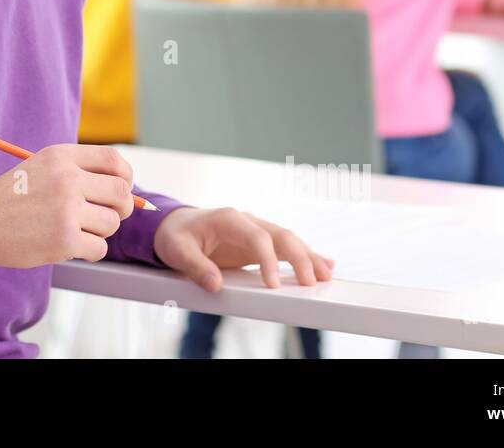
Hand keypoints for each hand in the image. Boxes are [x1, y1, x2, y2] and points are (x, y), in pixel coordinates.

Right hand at [0, 144, 134, 267]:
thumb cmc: (14, 197)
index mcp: (62, 157)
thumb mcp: (43, 167)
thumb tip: (125, 189)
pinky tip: (69, 245)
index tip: (121, 188)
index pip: (113, 160)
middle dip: (120, 208)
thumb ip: (80, 170)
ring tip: (75, 230)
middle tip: (106, 215)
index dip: (125, 176)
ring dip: (99, 231)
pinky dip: (89, 251)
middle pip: (121, 193)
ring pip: (111, 223)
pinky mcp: (64, 240)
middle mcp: (67, 179)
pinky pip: (99, 248)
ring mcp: (66, 210)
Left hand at [152, 206, 333, 291]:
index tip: (273, 285)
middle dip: (299, 257)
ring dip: (308, 256)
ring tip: (326, 274)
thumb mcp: (177, 250)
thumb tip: (215, 284)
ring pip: (289, 240)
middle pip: (281, 235)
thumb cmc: (176, 236)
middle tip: (313, 281)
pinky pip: (286, 249)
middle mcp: (247, 221)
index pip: (257, 237)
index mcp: (229, 219)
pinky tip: (325, 264)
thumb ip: (195, 267)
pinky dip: (305, 256)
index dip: (268, 260)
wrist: (176, 225)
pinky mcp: (260, 244)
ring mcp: (256, 231)